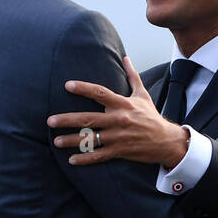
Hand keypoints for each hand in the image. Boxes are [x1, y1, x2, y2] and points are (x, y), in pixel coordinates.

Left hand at [47, 56, 188, 167]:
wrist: (167, 141)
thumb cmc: (151, 117)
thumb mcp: (143, 95)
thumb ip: (132, 76)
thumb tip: (126, 58)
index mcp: (123, 104)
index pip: (100, 93)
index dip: (84, 89)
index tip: (68, 85)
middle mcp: (119, 120)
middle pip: (88, 119)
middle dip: (67, 120)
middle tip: (50, 121)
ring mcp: (119, 137)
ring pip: (91, 139)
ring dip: (72, 141)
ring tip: (56, 141)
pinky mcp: (121, 151)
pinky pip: (100, 155)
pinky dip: (86, 159)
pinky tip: (72, 160)